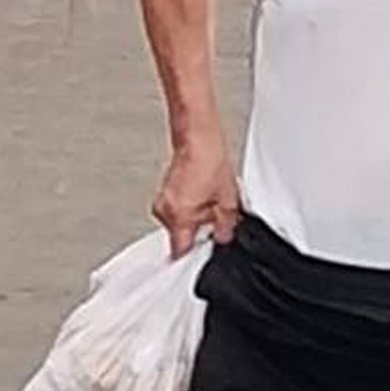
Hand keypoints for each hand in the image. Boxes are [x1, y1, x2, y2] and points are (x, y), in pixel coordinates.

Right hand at [153, 142, 241, 256]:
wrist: (198, 137)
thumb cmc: (209, 161)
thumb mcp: (228, 200)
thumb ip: (226, 227)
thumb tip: (223, 237)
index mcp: (179, 217)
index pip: (180, 252)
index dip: (195, 253)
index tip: (205, 246)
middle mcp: (164, 211)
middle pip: (180, 236)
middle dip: (198, 231)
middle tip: (212, 215)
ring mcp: (161, 201)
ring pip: (179, 222)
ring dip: (193, 217)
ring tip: (207, 198)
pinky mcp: (164, 192)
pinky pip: (176, 209)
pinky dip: (188, 205)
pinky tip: (200, 192)